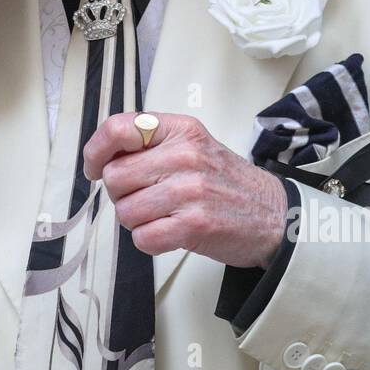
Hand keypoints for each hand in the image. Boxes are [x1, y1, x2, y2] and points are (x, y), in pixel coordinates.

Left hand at [83, 112, 288, 267]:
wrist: (275, 215)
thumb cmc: (226, 182)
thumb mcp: (193, 145)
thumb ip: (151, 144)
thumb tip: (101, 157)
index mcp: (180, 130)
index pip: (117, 129)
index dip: (95, 151)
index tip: (94, 167)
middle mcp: (185, 156)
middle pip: (114, 177)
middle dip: (121, 193)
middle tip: (146, 196)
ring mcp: (190, 191)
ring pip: (125, 211)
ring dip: (136, 220)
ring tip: (164, 215)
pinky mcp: (194, 226)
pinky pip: (142, 238)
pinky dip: (149, 240)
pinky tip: (170, 231)